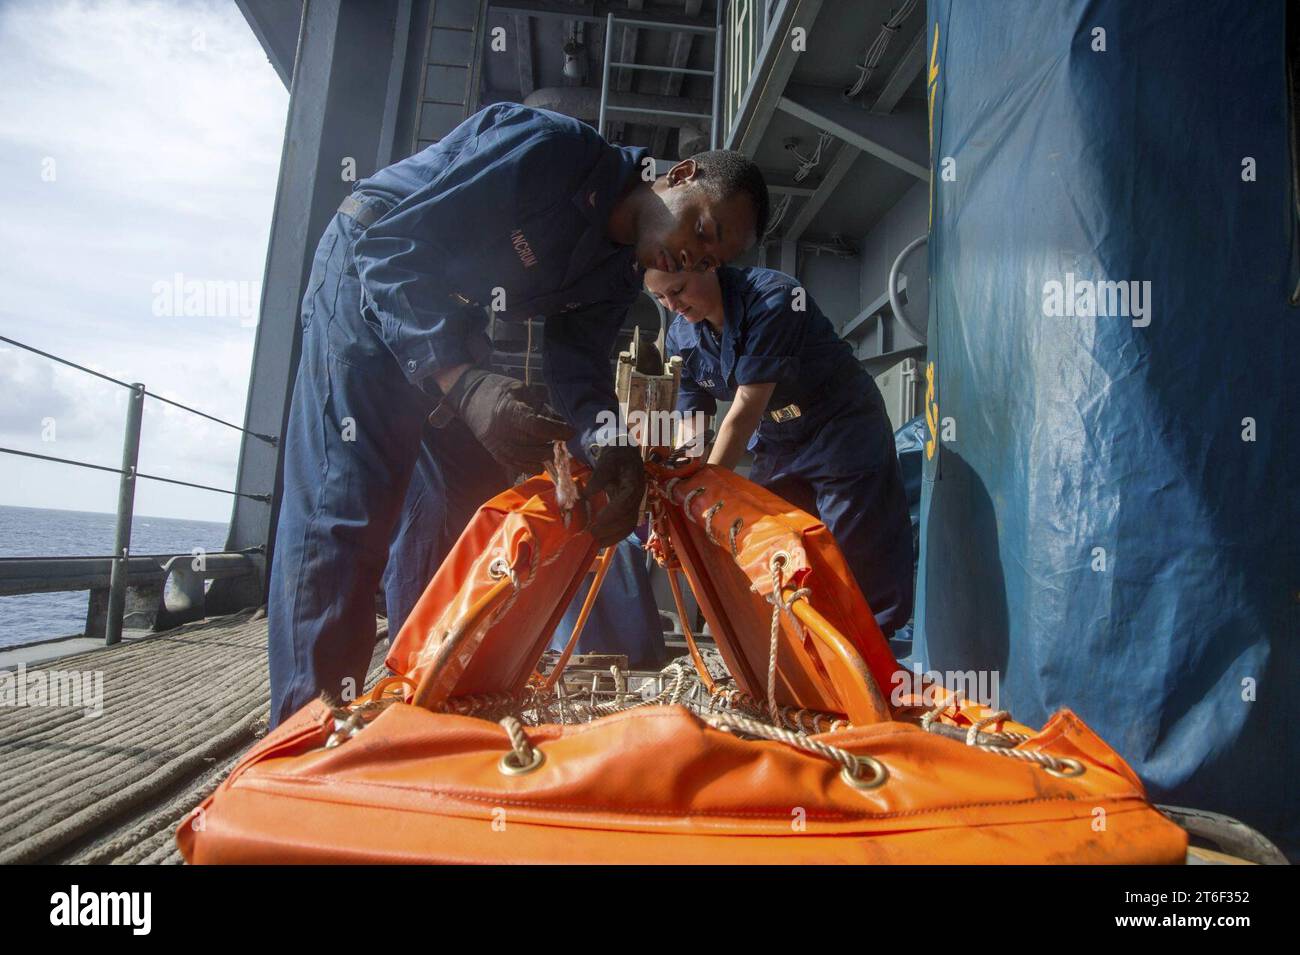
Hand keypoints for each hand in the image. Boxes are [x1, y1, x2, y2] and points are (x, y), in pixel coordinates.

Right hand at [445, 369, 573, 476]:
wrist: (469, 396)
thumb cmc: (498, 389)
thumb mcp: (522, 390)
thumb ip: (542, 407)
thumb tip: (562, 423)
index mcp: (507, 410)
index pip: (536, 425)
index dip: (556, 430)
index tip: (570, 432)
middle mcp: (500, 430)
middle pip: (532, 444)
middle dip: (551, 445)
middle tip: (560, 440)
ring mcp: (495, 444)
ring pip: (524, 458)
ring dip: (542, 457)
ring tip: (551, 450)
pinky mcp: (494, 452)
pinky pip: (514, 465)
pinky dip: (529, 467)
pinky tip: (540, 465)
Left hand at [581, 444, 645, 545]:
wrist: (627, 454)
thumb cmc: (616, 457)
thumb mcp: (607, 461)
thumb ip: (598, 477)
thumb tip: (587, 493)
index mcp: (633, 484)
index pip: (625, 503)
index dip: (612, 514)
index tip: (596, 521)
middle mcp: (637, 497)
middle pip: (628, 518)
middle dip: (610, 529)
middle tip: (592, 534)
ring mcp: (635, 505)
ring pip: (629, 525)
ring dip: (613, 536)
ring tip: (596, 542)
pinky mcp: (630, 510)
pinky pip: (626, 526)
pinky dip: (615, 536)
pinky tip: (602, 541)